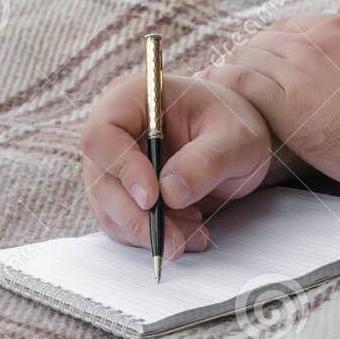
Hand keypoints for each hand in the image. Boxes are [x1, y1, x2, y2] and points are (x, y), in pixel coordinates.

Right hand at [81, 71, 287, 258]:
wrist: (238, 143)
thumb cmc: (236, 126)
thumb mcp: (235, 138)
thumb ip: (205, 161)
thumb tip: (170, 193)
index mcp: (133, 98)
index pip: (102, 134)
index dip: (121, 168)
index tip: (153, 198)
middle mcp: (115, 131)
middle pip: (100, 179)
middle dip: (136, 216)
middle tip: (174, 239)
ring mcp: (114, 165)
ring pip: (110, 209)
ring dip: (148, 232)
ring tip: (194, 233)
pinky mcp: (123, 194)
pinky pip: (124, 224)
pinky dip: (153, 237)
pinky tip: (187, 231)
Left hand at [199, 3, 339, 199]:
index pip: (290, 25)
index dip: (274, 43)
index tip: (266, 60)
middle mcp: (315, 40)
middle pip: (264, 40)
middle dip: (249, 56)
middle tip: (232, 74)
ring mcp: (299, 71)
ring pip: (248, 58)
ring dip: (234, 71)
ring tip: (218, 87)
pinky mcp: (287, 106)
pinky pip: (241, 86)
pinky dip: (226, 88)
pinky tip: (218, 99)